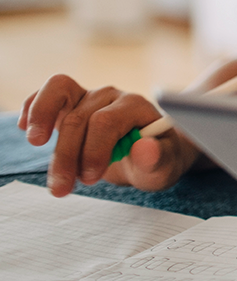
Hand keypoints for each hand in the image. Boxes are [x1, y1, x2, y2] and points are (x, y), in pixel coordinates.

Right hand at [19, 74, 200, 195]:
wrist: (151, 150)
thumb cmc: (157, 158)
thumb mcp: (166, 166)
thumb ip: (157, 159)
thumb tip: (144, 149)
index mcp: (136, 107)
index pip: (106, 121)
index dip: (93, 150)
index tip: (90, 178)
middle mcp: (112, 96)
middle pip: (79, 118)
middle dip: (66, 156)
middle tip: (61, 189)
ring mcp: (90, 96)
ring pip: (59, 94)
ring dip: (42, 121)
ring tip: (35, 143)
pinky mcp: (72, 103)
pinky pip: (51, 91)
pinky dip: (35, 104)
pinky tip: (26, 126)